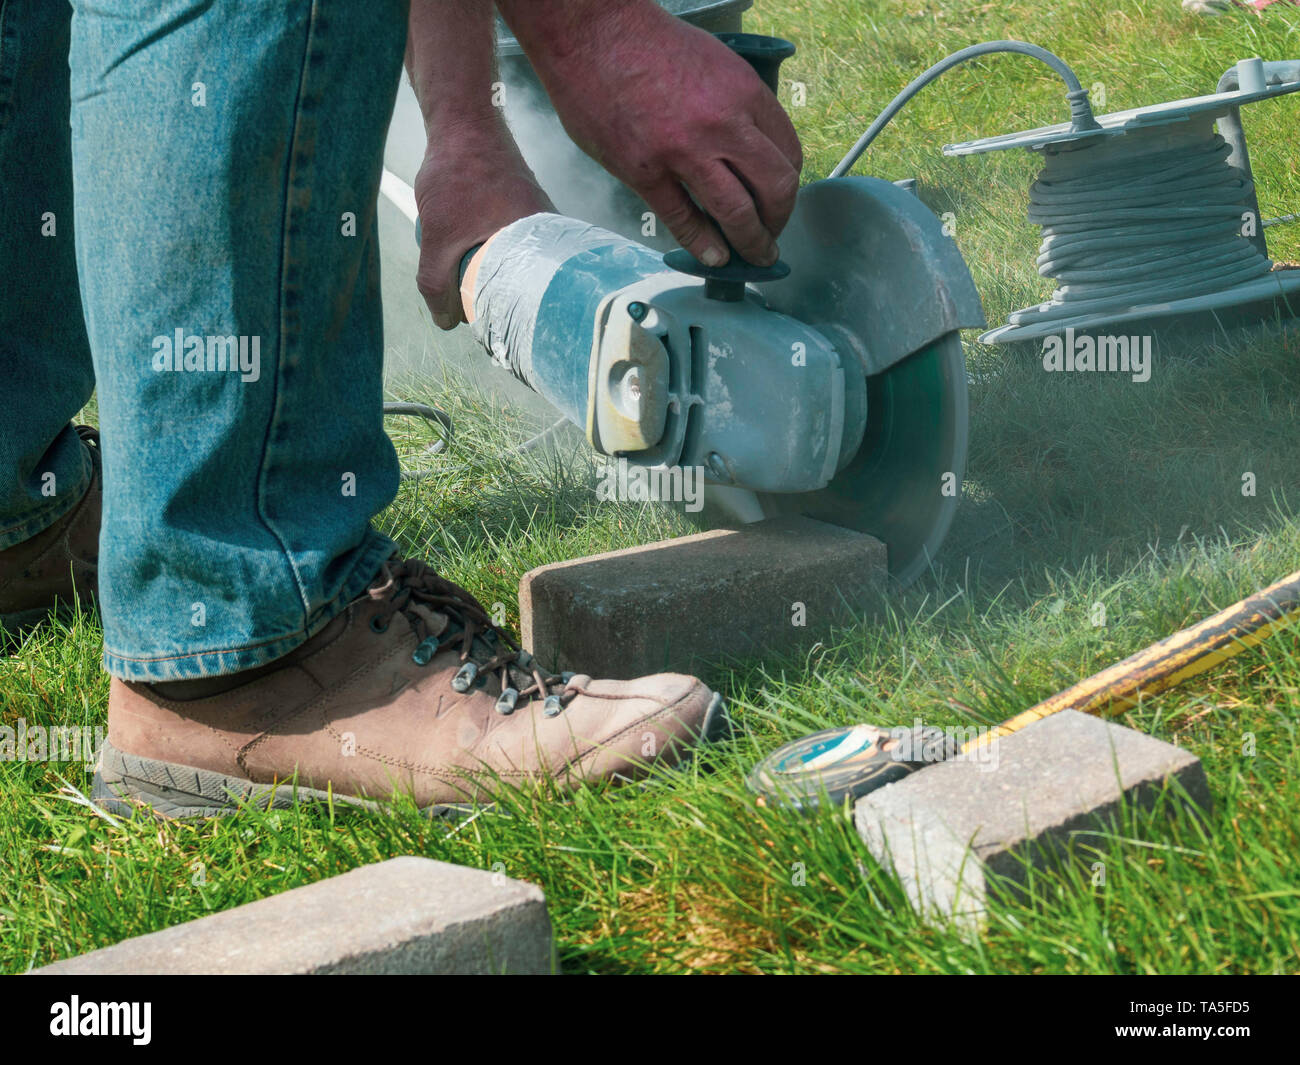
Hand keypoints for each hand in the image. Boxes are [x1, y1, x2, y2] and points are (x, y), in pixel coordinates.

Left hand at [413, 118, 554, 329]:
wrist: (462, 121)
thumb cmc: (457, 174)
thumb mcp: (439, 235)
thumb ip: (437, 281)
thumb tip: (445, 323)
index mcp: (540, 242)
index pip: (534, 298)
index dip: (511, 317)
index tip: (492, 331)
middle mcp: (550, 232)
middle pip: (526, 283)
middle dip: (499, 298)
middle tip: (473, 308)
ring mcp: (540, 219)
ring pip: (516, 263)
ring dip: (491, 273)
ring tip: (467, 280)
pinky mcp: (527, 208)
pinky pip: (511, 243)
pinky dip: (491, 251)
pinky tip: (470, 250)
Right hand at [508, 2, 802, 267]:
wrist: (592, 35)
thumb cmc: (647, 43)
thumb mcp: (714, 62)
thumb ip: (735, 106)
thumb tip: (746, 148)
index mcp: (744, 92)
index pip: (788, 152)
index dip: (789, 184)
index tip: (781, 198)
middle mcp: (722, 124)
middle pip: (774, 188)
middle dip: (779, 220)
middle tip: (773, 235)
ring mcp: (683, 152)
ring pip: (736, 213)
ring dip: (751, 242)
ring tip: (752, 257)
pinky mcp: (644, 172)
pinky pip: (683, 220)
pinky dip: (703, 245)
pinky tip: (713, 257)